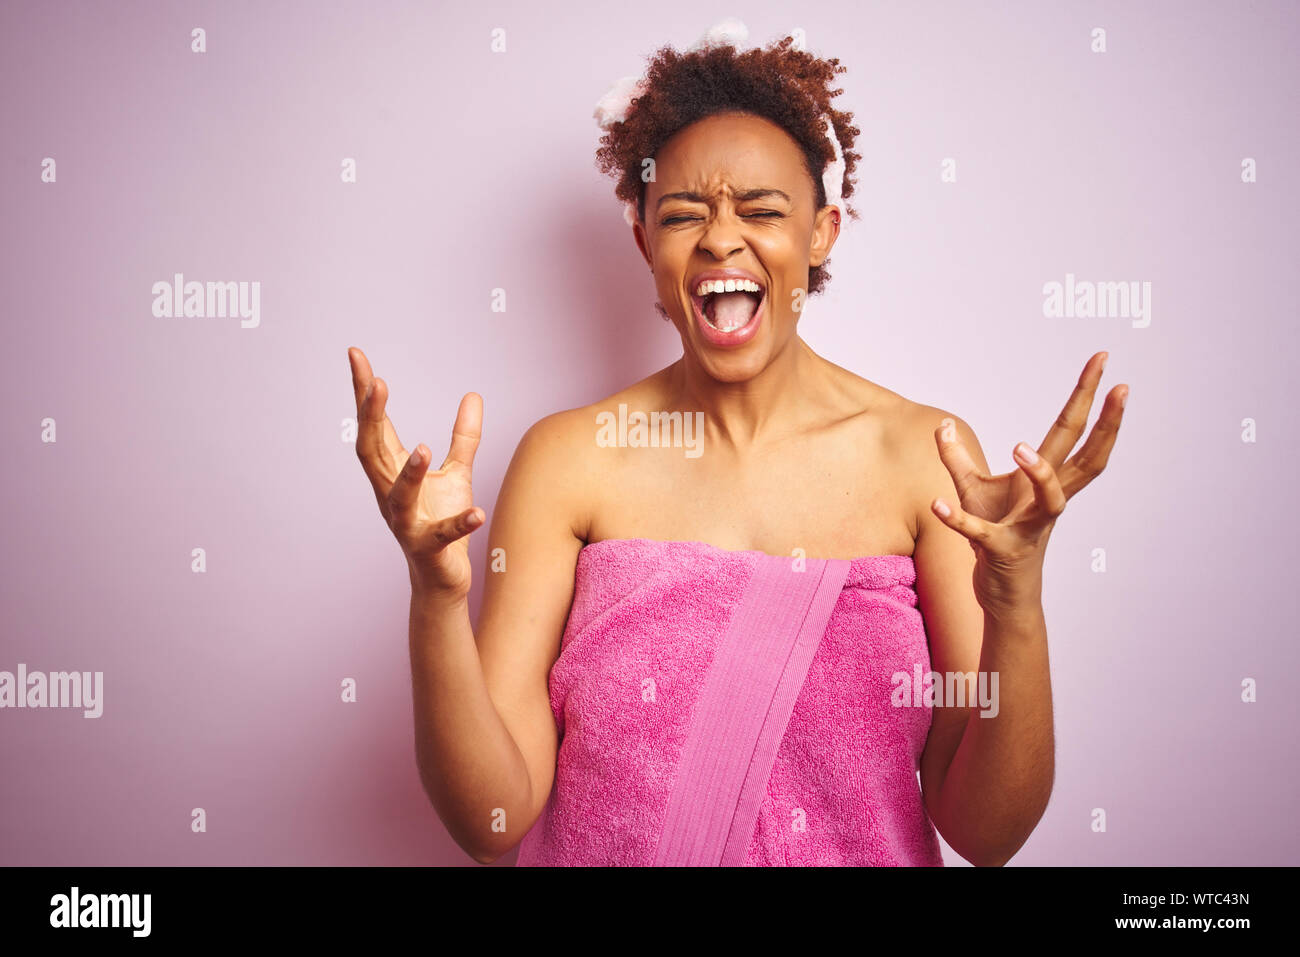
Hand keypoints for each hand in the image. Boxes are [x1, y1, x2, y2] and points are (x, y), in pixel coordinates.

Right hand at [349, 346, 483, 598]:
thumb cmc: (441, 521)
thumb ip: (463, 436)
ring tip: (424, 449)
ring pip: (400, 497)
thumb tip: (473, 395)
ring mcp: (406, 523)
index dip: (365, 393)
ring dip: (410, 474)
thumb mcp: (457, 472)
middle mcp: (390, 495)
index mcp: (393, 472)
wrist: (442, 577)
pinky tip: (477, 513)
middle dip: (371, 418)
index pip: (375, 426)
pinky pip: (444, 535)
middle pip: (373, 452)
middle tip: (375, 384)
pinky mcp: (429, 549)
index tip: (356, 356)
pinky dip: (459, 524)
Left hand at [929, 351, 1127, 613]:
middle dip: (1105, 423)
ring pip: (1052, 500)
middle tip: (1120, 387)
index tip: (1104, 360)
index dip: (1088, 397)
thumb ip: (957, 457)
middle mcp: (1047, 502)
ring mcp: (1030, 528)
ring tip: (1018, 446)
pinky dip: (960, 521)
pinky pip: (982, 535)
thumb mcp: (973, 491)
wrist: (1002, 595)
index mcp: (1046, 482)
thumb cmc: (996, 538)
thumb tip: (943, 423)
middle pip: (1089, 460)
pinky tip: (938, 506)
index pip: (1073, 432)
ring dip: (1039, 473)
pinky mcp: (1002, 552)